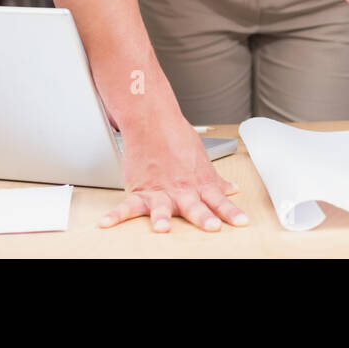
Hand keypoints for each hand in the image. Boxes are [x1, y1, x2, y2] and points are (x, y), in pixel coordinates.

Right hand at [100, 105, 248, 232]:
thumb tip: (232, 190)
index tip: (242, 223)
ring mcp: (160, 190)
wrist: (153, 120)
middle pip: (194, 206)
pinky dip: (115, 215)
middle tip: (212, 227)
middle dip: (203, 217)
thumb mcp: (202, 160)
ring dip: (162, 217)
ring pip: (162, 207)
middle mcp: (181, 189)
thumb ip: (214, 180)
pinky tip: (106, 224)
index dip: (230, 212)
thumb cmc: (177, 139)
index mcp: (198, 183)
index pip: (219, 200)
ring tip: (162, 228)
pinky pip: (127, 205)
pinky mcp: (140, 189)